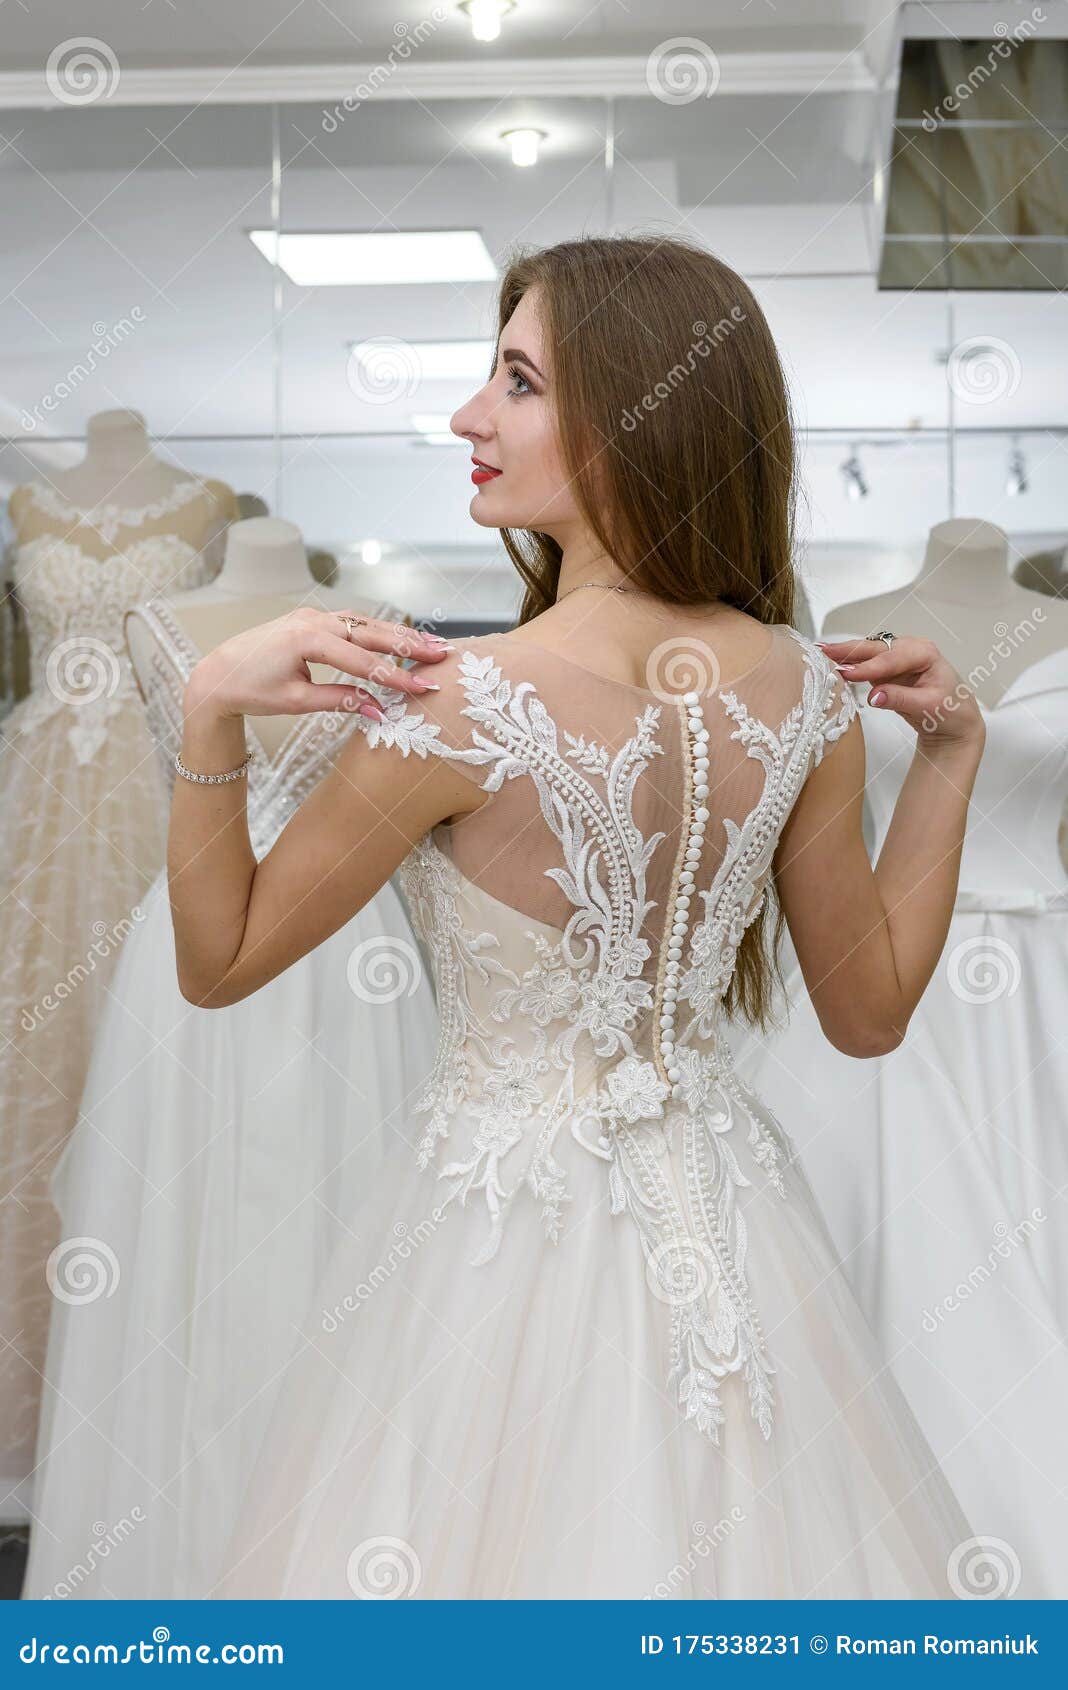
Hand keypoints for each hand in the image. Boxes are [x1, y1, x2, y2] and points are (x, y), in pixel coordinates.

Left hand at [183, 607, 451, 724]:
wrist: (219, 672)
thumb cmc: (252, 690)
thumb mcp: (296, 701)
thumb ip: (339, 701)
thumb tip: (378, 712)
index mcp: (307, 639)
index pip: (362, 661)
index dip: (395, 676)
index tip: (423, 687)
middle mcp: (313, 620)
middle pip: (371, 633)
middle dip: (409, 645)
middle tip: (442, 654)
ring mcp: (313, 616)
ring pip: (365, 624)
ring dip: (398, 635)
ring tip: (430, 644)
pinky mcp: (312, 619)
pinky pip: (352, 623)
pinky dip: (377, 631)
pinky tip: (399, 638)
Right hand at [815, 634, 985, 753]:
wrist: (955, 722)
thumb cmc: (950, 712)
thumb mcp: (929, 707)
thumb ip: (900, 699)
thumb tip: (874, 696)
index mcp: (925, 653)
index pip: (891, 658)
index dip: (868, 666)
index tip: (847, 673)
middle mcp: (910, 649)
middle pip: (875, 647)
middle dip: (849, 650)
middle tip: (823, 652)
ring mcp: (897, 657)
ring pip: (868, 653)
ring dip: (845, 654)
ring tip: (820, 653)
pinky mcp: (888, 669)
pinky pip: (866, 664)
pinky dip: (849, 663)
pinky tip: (831, 663)